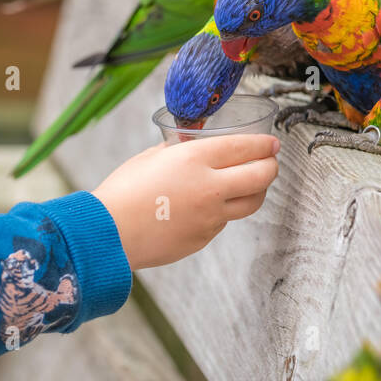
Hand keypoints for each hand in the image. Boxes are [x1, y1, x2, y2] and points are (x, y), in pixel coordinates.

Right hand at [93, 134, 279, 270]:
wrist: (109, 232)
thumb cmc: (123, 190)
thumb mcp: (151, 156)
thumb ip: (178, 149)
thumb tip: (191, 144)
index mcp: (195, 159)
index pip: (245, 148)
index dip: (264, 144)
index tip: (271, 143)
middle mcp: (210, 187)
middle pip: (260, 177)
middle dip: (271, 167)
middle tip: (270, 162)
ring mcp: (210, 217)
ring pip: (251, 203)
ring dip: (256, 191)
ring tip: (251, 184)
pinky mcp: (204, 238)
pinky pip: (224, 221)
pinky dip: (225, 210)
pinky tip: (211, 205)